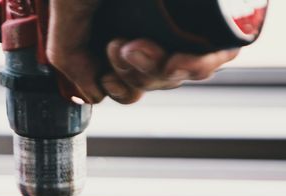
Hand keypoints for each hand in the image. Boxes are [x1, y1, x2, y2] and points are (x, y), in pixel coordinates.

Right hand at [47, 0, 239, 103]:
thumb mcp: (69, 2)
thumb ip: (68, 51)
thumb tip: (93, 96)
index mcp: (118, 19)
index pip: (126, 76)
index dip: (119, 86)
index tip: (107, 70)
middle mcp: (151, 19)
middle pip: (153, 80)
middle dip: (137, 76)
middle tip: (124, 46)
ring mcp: (182, 15)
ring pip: (181, 73)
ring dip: (161, 72)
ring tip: (139, 44)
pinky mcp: (213, 13)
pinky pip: (217, 54)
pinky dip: (201, 63)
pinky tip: (183, 55)